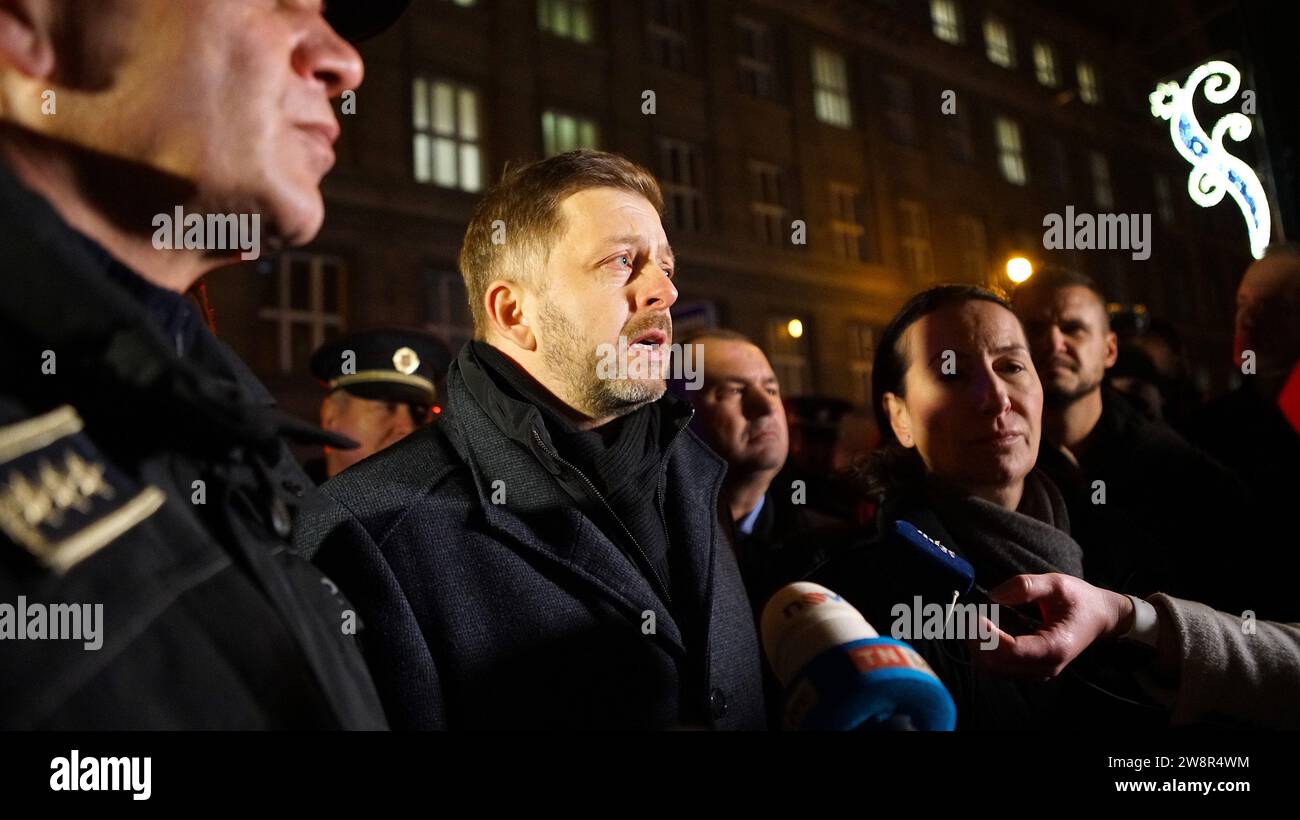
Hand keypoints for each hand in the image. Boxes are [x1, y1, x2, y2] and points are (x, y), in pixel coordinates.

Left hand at [971, 573, 1133, 678]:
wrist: (1101, 618)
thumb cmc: (1080, 600)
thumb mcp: (1057, 583)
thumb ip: (1026, 586)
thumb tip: (993, 595)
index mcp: (1055, 647)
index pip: (1011, 650)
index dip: (987, 634)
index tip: (975, 613)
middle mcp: (1046, 667)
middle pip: (995, 663)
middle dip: (974, 639)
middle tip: (965, 613)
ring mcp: (1037, 672)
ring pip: (992, 668)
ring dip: (975, 646)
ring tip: (970, 619)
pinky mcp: (1030, 670)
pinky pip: (997, 667)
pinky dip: (983, 650)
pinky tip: (981, 629)